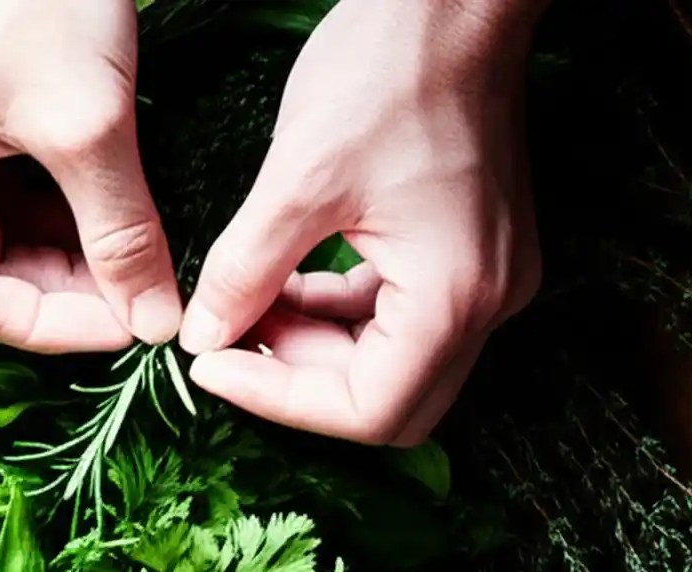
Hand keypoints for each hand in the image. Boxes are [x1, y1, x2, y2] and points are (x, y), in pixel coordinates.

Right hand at [0, 0, 180, 353]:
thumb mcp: (86, 127)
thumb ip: (121, 232)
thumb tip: (155, 320)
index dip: (47, 326)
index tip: (126, 327)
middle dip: (69, 289)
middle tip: (145, 295)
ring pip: (8, 235)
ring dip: (75, 253)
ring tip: (143, 257)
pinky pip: (18, 191)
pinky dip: (71, 209)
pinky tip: (121, 213)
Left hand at [178, 0, 543, 446]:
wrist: (454, 1)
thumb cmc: (389, 71)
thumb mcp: (297, 180)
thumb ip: (246, 271)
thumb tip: (203, 337)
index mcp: (457, 296)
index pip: (369, 410)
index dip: (280, 401)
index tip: (210, 368)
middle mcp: (488, 304)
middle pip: (389, 404)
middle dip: (300, 383)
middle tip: (229, 343)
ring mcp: (487, 281)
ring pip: (391, 364)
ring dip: (314, 348)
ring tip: (246, 306)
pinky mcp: (471, 255)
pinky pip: (400, 316)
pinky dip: (338, 313)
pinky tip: (285, 283)